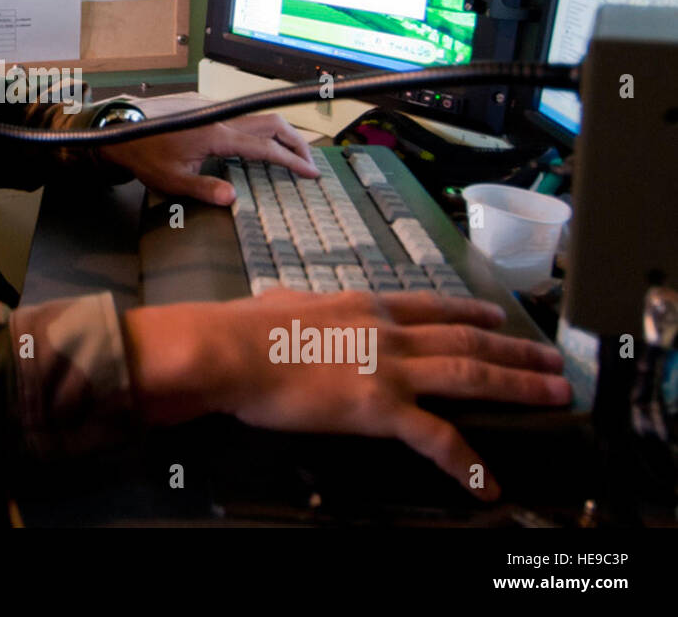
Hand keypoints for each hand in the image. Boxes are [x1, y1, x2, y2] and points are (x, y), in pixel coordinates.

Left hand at [96, 110, 318, 204]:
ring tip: (294, 156)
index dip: (291, 161)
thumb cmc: (145, 156)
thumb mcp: (172, 181)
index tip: (310, 174)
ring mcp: (217, 114)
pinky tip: (265, 148)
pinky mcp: (211, 113)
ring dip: (282, 135)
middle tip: (310, 164)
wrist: (124, 132)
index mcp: (217, 136)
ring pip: (261, 118)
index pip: (265, 148)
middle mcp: (221, 120)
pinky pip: (247, 120)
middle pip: (272, 124)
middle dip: (297, 143)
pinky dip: (265, 132)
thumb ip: (204, 189)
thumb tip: (232, 197)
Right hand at [122, 289, 571, 499]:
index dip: (472, 312)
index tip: (498, 315)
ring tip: (554, 393)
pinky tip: (487, 482)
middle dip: (516, 349)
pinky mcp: (380, 407)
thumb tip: (286, 303)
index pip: (434, 306)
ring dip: (518, 384)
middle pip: (468, 339)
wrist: (231, 350)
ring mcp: (389, 368)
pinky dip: (467, 463)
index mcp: (365, 306)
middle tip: (553, 358)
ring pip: (472, 375)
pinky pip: (437, 438)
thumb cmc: (245, 328)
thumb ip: (300, 304)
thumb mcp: (282, 302)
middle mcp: (388, 332)